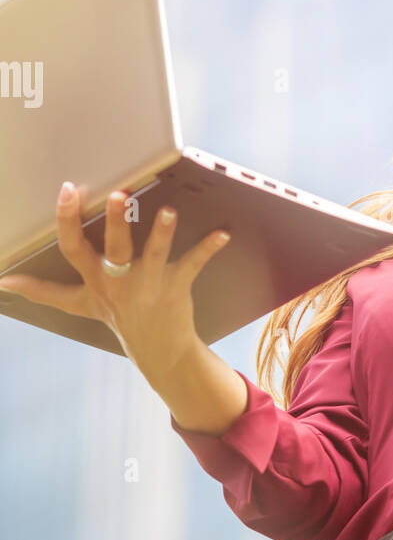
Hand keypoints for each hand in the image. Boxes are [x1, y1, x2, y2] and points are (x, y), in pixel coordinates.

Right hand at [0, 183, 230, 381]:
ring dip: (163, 233)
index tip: (66, 190)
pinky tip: (223, 233)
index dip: (67, 220)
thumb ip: (42, 291)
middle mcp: (119, 280)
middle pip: (113, 249)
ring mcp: (149, 283)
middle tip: (118, 194)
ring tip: (169, 211)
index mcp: (94, 280)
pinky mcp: (176, 285)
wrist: (157, 349)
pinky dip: (208, 248)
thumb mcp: (77, 305)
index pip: (73, 249)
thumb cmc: (117, 316)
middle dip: (114, 222)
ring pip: (154, 254)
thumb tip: (4, 282)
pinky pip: (193, 263)